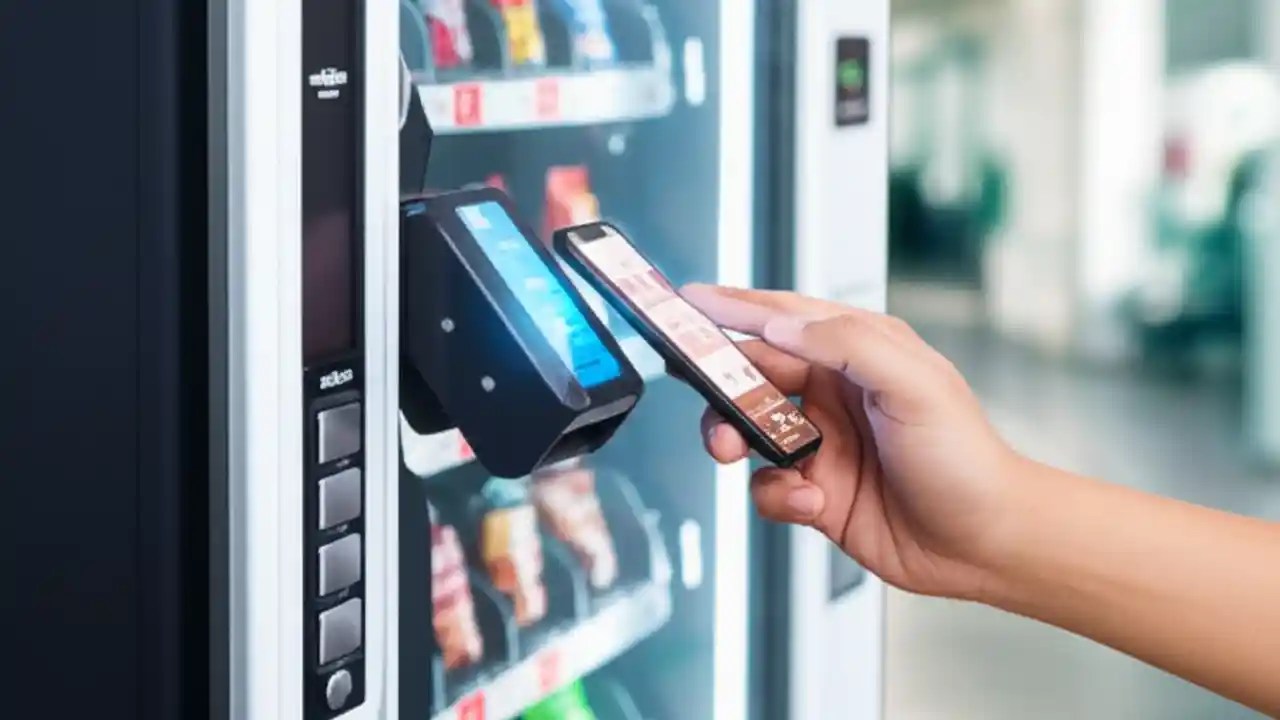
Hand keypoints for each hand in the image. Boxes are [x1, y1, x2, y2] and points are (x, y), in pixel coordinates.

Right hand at [681, 284, 1024, 599]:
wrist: (985, 543)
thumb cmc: (966, 458)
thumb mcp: (914, 384)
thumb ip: (847, 344)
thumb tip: (782, 326)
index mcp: (857, 352)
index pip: (782, 319)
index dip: (733, 308)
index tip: (687, 302)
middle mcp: (834, 393)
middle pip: (751, 375)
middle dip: (719, 385)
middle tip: (703, 396)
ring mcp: (822, 445)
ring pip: (746, 433)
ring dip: (732, 442)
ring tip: (733, 454)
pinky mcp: (815, 493)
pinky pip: (766, 488)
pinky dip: (775, 497)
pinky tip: (808, 504)